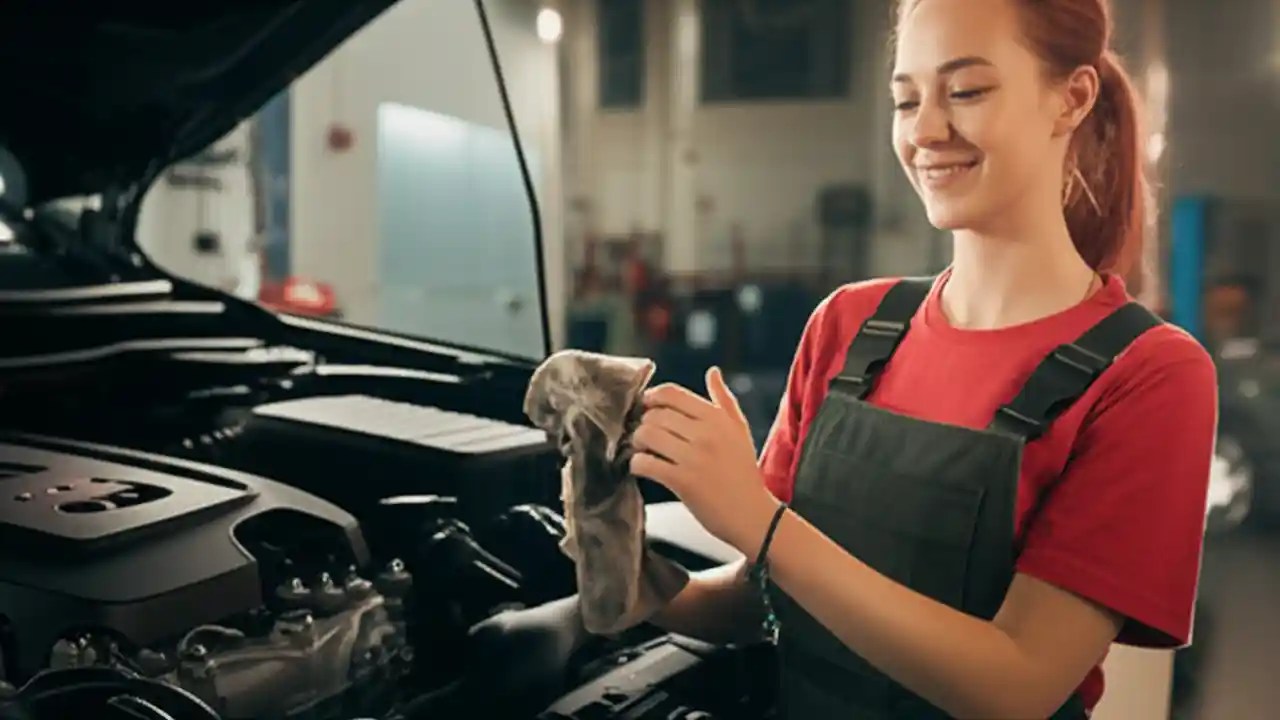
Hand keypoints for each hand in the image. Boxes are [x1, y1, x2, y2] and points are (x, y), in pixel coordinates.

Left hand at [629, 367, 778, 554]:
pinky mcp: (684, 482)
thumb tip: (712, 371)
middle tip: (645, 437)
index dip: (651, 399)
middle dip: (643, 424)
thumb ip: (724, 399)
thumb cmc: (743, 472)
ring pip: (646, 435)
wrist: (753, 515)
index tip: (647, 410)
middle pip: (654, 414)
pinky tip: (643, 468)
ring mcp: (695, 457)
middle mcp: (706, 433)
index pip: (670, 394)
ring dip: (637, 443)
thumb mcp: (739, 430)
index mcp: (717, 417)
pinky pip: (645, 463)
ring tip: (643, 451)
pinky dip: (637, 464)